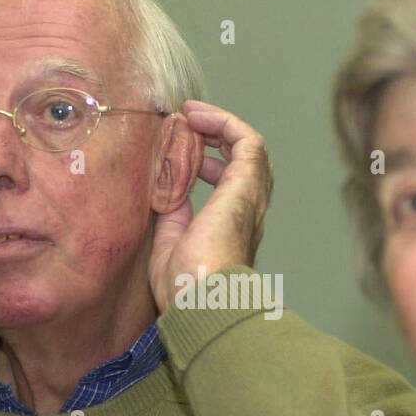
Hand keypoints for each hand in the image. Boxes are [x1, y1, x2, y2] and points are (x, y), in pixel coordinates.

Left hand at [149, 100, 273, 312]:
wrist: (201, 299)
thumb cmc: (184, 287)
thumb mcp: (169, 243)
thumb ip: (172, 215)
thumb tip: (166, 189)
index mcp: (231, 227)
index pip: (231, 183)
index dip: (209, 161)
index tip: (182, 150)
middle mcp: (248, 210)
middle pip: (245, 162)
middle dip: (217, 139)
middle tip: (188, 128)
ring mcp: (250, 198)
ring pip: (250, 148)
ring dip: (221, 126)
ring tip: (192, 116)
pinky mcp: (246, 186)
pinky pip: (247, 141)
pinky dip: (224, 123)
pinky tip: (197, 117)